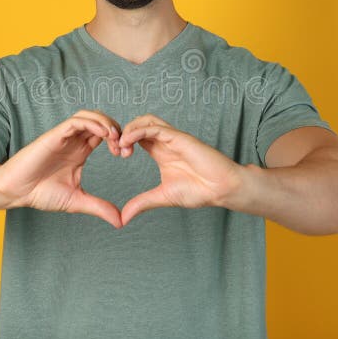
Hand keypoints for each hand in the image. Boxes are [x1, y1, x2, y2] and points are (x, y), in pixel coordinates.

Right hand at [0, 110, 123, 227]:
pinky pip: (76, 122)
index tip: (126, 155)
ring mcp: (64, 136)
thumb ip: (99, 207)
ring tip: (115, 138)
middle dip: (116, 129)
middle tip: (124, 147)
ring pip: (89, 116)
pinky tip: (103, 135)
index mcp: (80, 151)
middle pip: (100, 121)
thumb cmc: (41, 193)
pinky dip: (92, 124)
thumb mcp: (77, 201)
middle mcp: (74, 140)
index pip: (104, 134)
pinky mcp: (54, 135)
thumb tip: (120, 222)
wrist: (15, 192)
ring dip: (106, 123)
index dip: (119, 140)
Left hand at [117, 114, 241, 225]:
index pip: (137, 136)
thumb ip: (142, 203)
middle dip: (123, 132)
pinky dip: (139, 131)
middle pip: (139, 124)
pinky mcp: (180, 138)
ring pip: (146, 121)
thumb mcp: (162, 197)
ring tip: (121, 145)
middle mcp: (166, 141)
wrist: (222, 189)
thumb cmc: (199, 191)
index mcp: (160, 151)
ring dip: (129, 128)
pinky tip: (128, 142)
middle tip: (115, 149)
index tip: (115, 154)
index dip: (123, 141)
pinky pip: (156, 128)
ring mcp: (173, 138)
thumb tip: (123, 217)